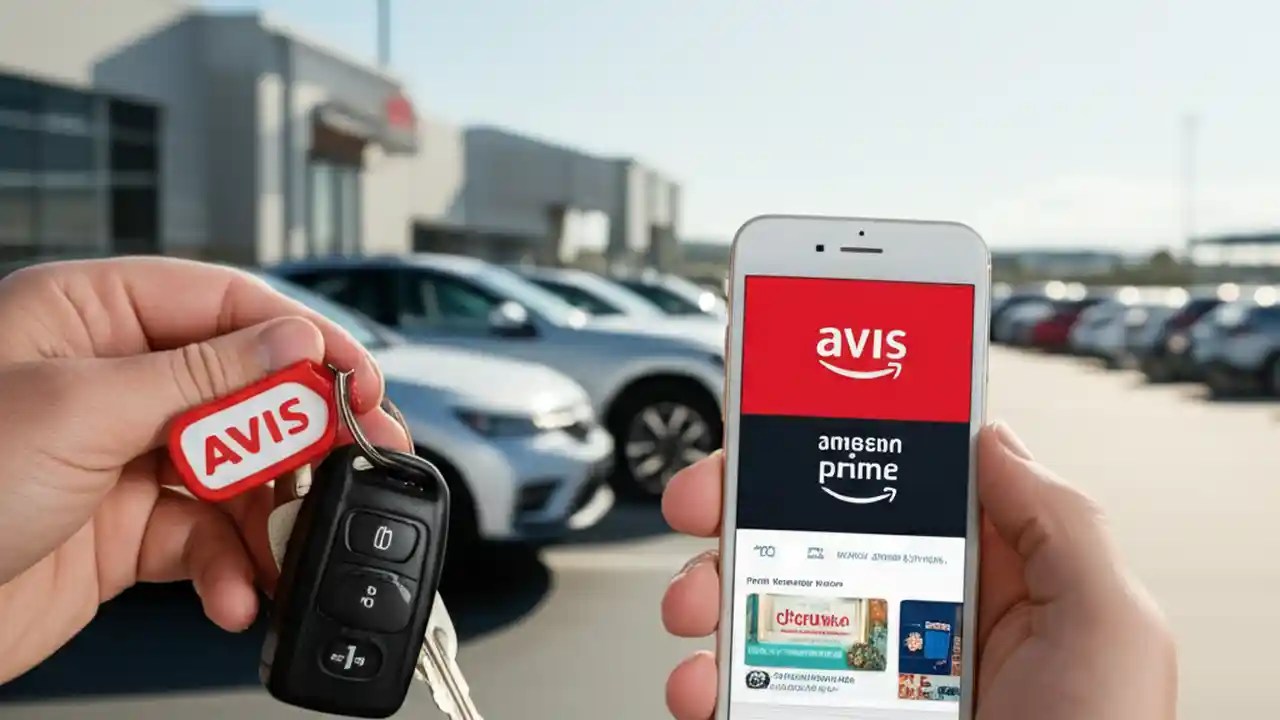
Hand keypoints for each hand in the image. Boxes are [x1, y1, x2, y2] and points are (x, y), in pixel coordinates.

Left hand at [0, 258, 410, 682]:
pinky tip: (237, 591)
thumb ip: (202, 376)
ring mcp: (123, 455)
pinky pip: (205, 538)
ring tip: (287, 548)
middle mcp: (113, 378)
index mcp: (90, 315)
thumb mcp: (80, 410)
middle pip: (244, 388)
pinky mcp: (125, 528)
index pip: (226, 304)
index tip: (355, 379)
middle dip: (302, 434)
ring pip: (235, 469)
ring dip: (269, 516)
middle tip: (357, 460)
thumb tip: (293, 340)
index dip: (302, 339)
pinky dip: (230, 568)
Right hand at [659, 423, 1176, 719]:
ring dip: (706, 589)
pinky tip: (702, 680)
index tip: (777, 417)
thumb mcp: (1110, 627)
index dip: (833, 443)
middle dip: (741, 506)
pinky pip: (746, 689)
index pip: (897, 484)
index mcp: (982, 579)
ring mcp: (861, 677)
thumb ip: (1060, 521)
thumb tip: (991, 436)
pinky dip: (704, 679)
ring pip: (761, 606)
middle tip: (703, 501)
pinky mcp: (819, 718)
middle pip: (806, 536)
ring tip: (694, 603)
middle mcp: (912, 619)